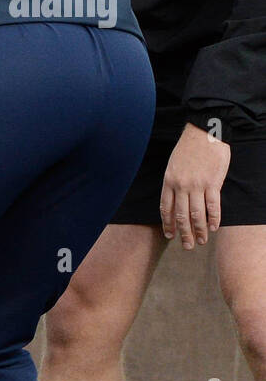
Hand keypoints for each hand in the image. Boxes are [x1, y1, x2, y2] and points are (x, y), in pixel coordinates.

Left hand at [160, 122, 230, 248]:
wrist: (204, 133)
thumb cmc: (188, 149)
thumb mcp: (173, 166)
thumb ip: (174, 184)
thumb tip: (177, 202)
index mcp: (168, 181)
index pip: (166, 208)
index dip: (168, 224)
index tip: (170, 235)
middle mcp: (181, 186)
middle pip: (181, 216)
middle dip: (184, 234)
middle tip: (187, 246)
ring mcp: (197, 185)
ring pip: (197, 214)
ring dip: (199, 231)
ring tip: (202, 241)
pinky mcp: (212, 183)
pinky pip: (213, 205)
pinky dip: (213, 218)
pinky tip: (214, 227)